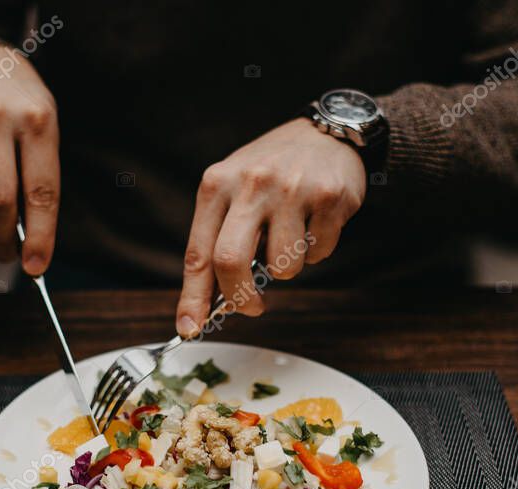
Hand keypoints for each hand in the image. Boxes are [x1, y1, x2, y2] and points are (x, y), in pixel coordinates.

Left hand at [175, 118, 365, 335]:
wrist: (327, 131)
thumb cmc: (272, 171)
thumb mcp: (234, 189)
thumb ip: (220, 238)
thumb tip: (208, 301)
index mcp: (217, 184)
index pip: (198, 252)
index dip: (193, 297)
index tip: (189, 328)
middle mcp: (250, 184)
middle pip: (230, 261)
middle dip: (240, 298)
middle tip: (252, 308)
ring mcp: (290, 189)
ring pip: (283, 266)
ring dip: (288, 267)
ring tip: (292, 236)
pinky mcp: (328, 197)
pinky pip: (319, 252)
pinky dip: (317, 249)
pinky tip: (316, 220)